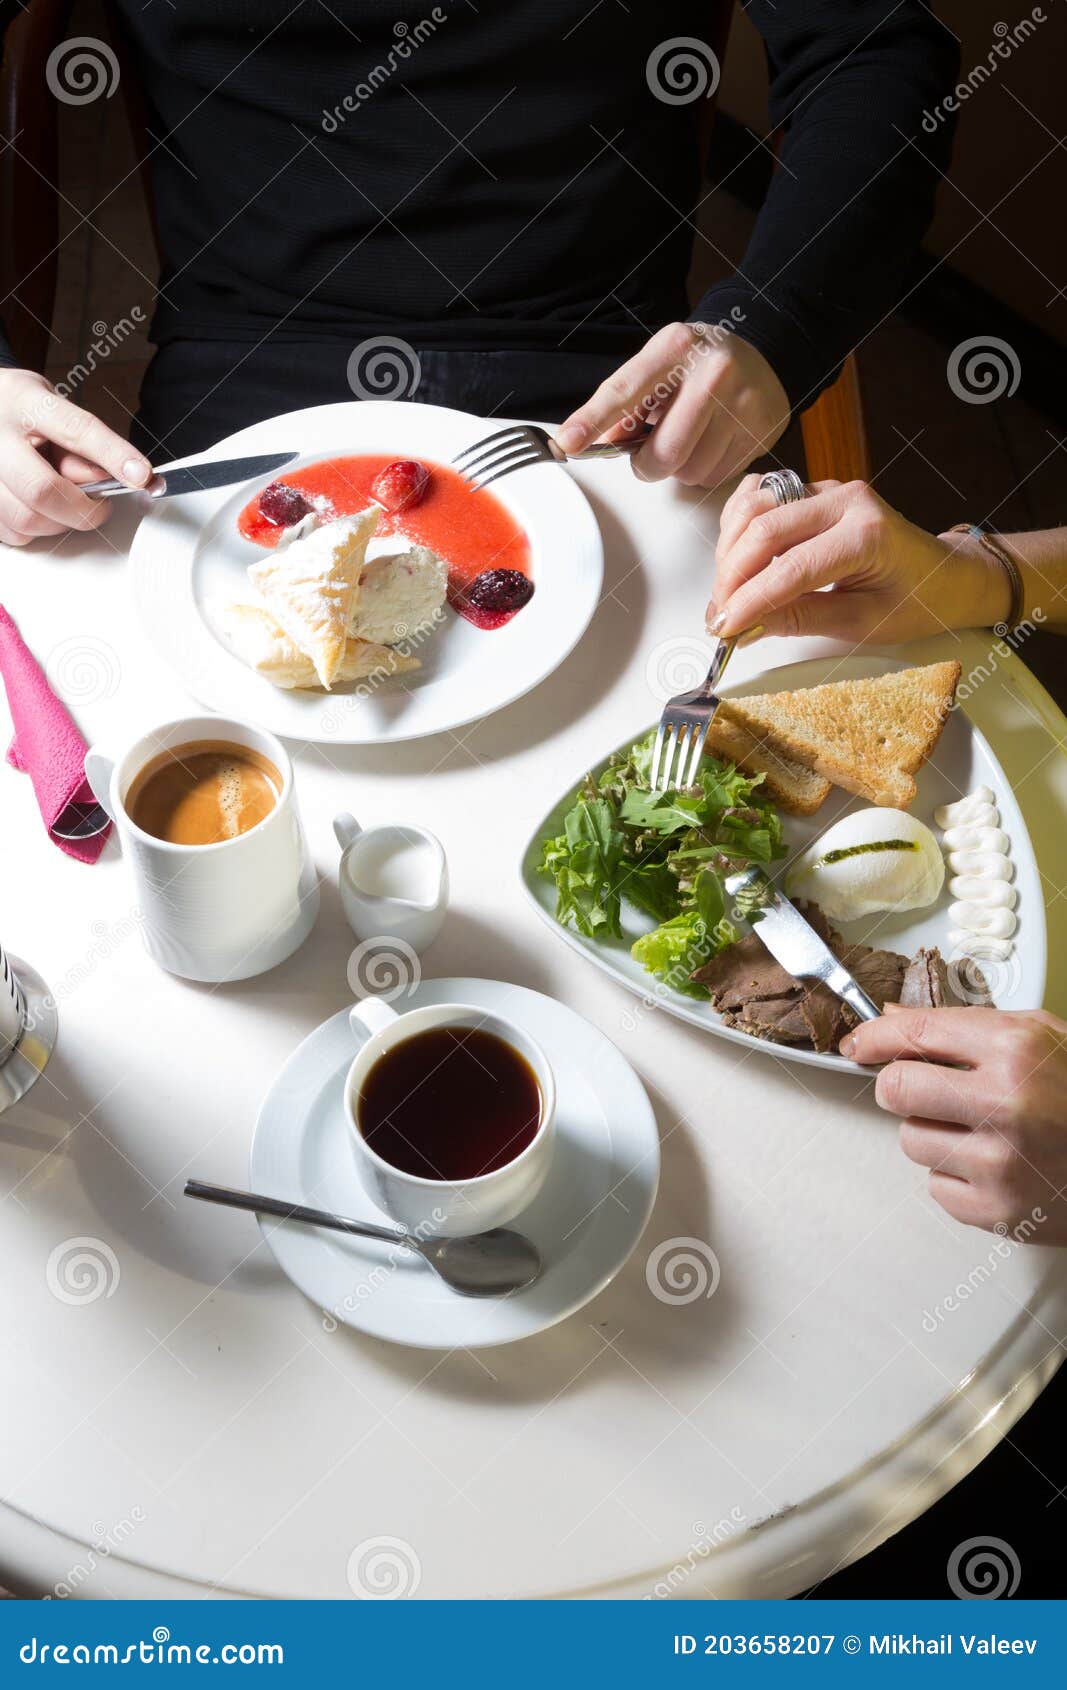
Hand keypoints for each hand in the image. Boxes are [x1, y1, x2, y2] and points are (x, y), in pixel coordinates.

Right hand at [0, 368, 152, 546]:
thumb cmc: (21, 409)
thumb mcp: (52, 407)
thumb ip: (79, 440)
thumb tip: (109, 478)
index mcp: (23, 401)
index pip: (76, 430)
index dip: (113, 456)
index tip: (142, 476)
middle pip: (42, 490)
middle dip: (83, 510)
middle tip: (100, 507)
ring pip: (26, 518)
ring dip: (59, 522)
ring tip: (65, 502)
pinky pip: (13, 533)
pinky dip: (35, 529)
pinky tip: (38, 508)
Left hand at [554, 325, 788, 489]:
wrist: (763, 352)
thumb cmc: (697, 363)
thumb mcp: (658, 365)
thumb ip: (627, 403)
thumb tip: (602, 443)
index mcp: (675, 349)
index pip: (625, 392)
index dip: (593, 420)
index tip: (568, 442)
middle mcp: (713, 373)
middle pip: (665, 453)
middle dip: (648, 465)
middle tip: (650, 452)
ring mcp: (743, 403)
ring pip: (691, 472)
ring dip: (681, 467)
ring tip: (691, 436)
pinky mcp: (762, 430)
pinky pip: (716, 477)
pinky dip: (706, 469)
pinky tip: (713, 442)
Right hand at [707, 476, 1010, 643]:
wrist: (945, 575)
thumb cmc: (916, 601)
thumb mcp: (862, 623)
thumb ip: (801, 619)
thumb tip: (746, 627)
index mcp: (867, 535)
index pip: (791, 568)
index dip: (749, 601)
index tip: (723, 630)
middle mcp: (846, 500)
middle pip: (765, 529)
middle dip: (731, 577)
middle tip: (717, 617)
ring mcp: (828, 489)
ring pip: (756, 506)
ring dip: (730, 551)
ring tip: (727, 593)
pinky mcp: (815, 490)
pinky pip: (762, 496)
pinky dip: (740, 524)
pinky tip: (737, 557)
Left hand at [841, 1006, 1066, 1242]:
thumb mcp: (1043, 1038)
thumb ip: (968, 1027)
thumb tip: (895, 1020)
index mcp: (1015, 1051)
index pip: (914, 1035)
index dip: (874, 1038)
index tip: (857, 1044)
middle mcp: (1004, 1105)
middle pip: (895, 1090)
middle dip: (900, 1088)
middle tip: (924, 1091)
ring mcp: (1000, 1163)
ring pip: (911, 1141)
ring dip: (934, 1134)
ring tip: (982, 1132)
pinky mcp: (997, 1211)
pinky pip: (936, 1188)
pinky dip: (957, 1178)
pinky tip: (995, 1166)